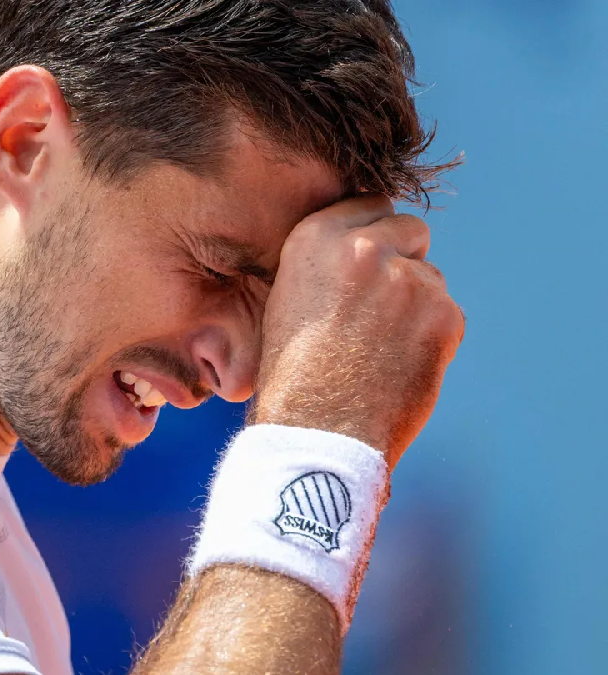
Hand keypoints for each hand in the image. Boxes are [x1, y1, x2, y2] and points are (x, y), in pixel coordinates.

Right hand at [250, 195, 464, 467]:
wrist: (317, 433)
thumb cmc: (292, 376)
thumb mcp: (289, 301)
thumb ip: (328, 266)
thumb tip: (367, 253)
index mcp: (316, 238)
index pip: (368, 203)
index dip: (370, 233)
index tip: (364, 262)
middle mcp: (365, 247)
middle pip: (410, 229)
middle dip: (402, 259)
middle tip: (380, 306)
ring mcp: (409, 279)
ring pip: (430, 277)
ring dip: (415, 305)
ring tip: (379, 352)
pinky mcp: (443, 314)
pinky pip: (447, 315)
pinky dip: (431, 339)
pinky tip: (398, 367)